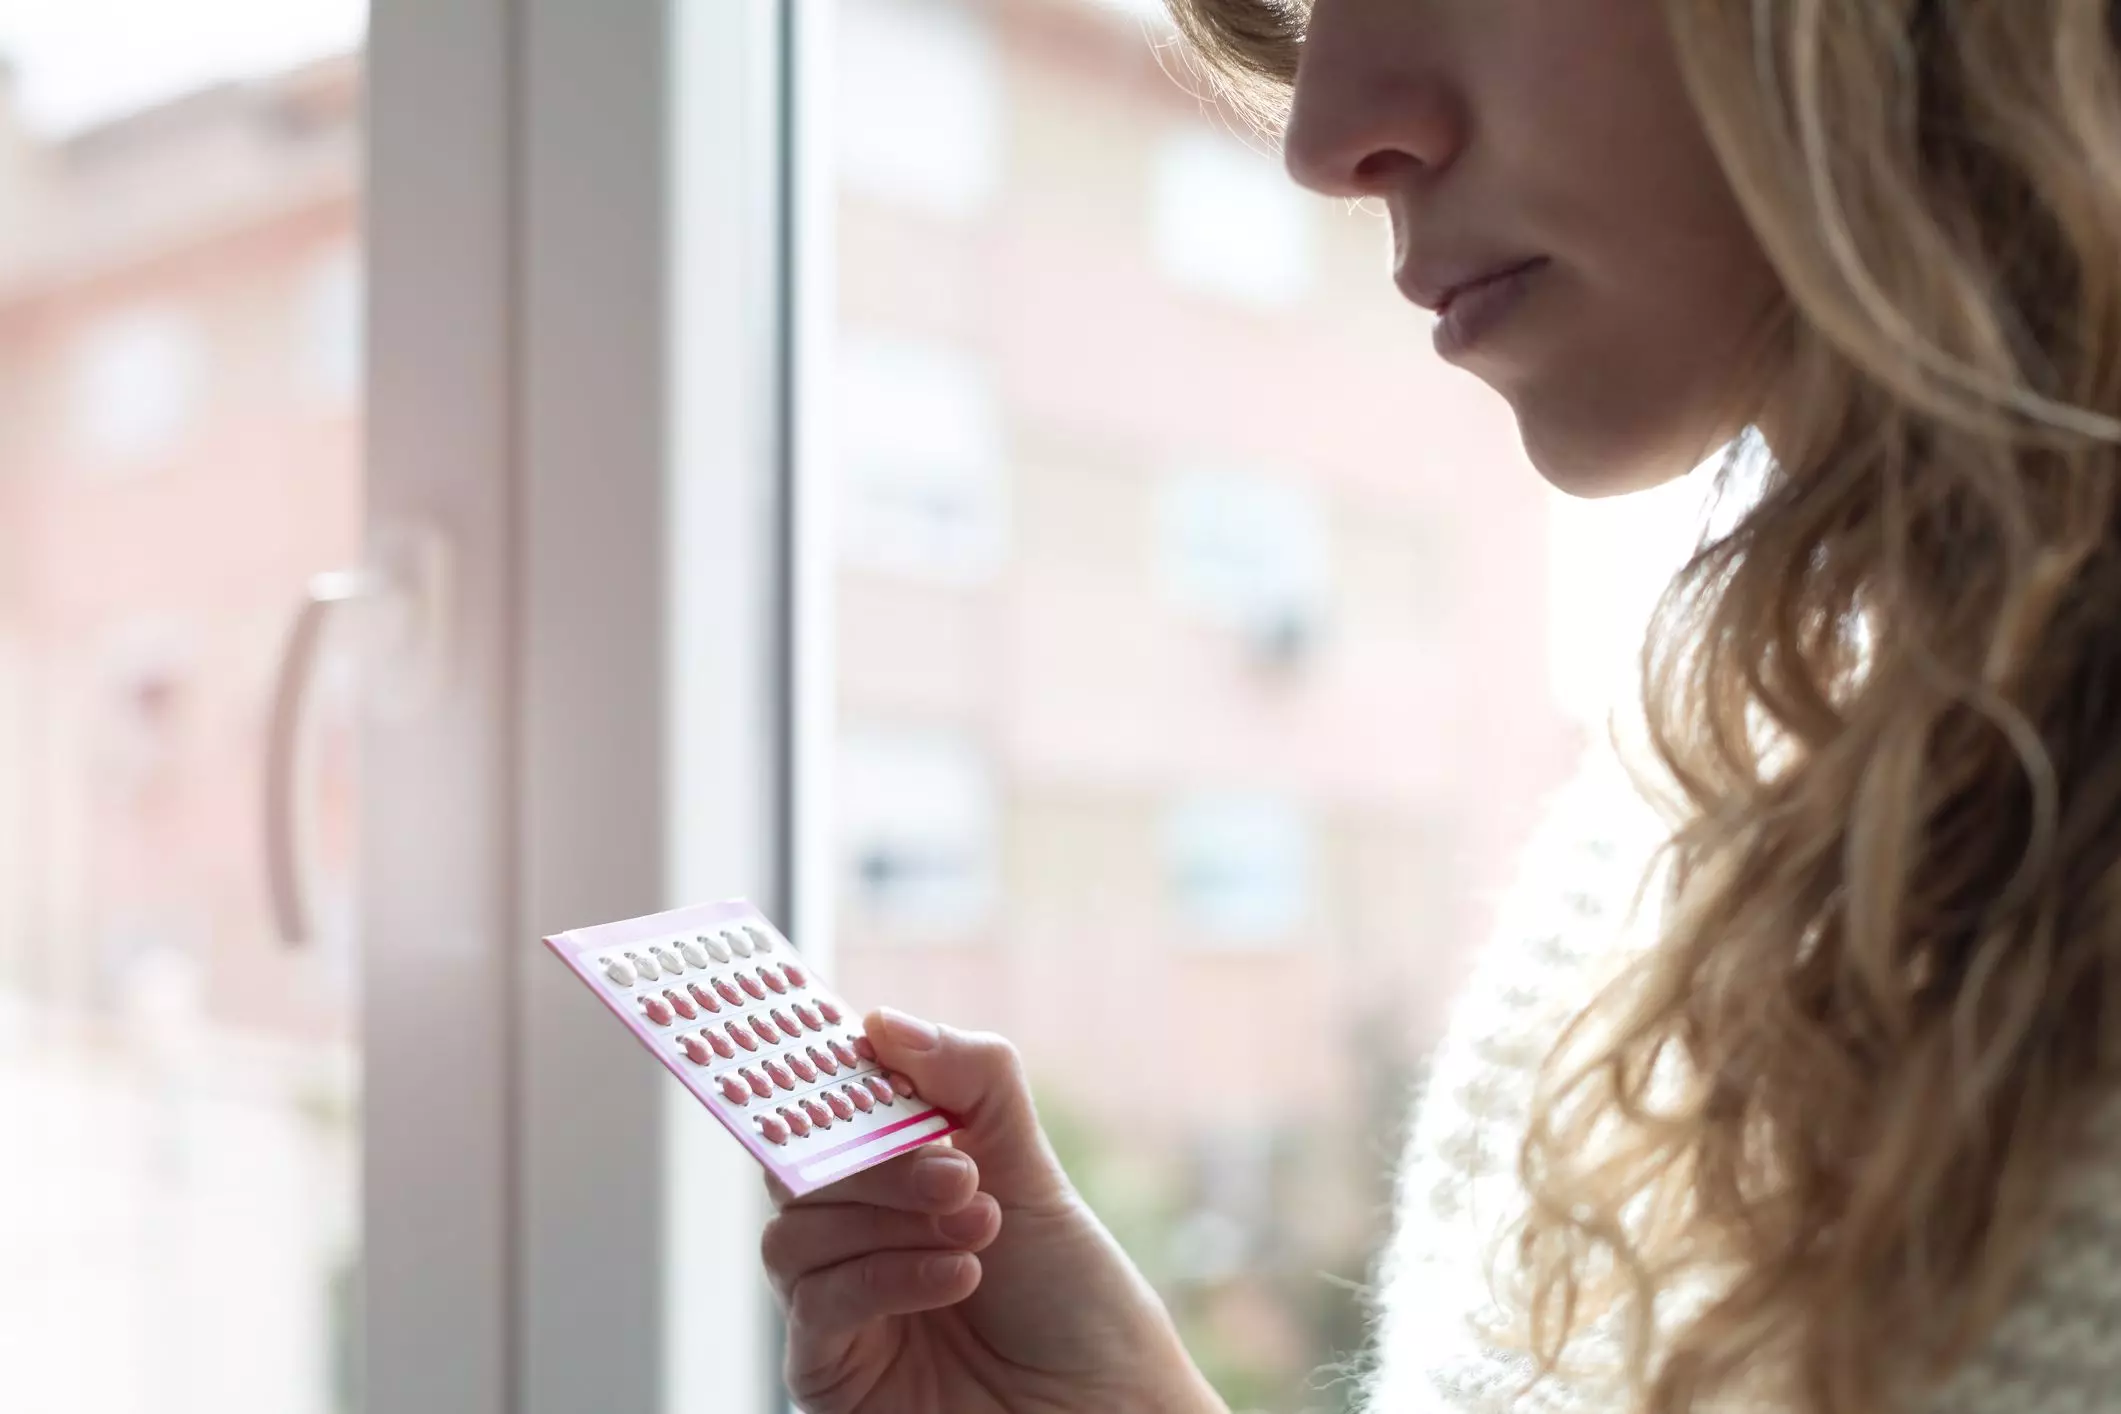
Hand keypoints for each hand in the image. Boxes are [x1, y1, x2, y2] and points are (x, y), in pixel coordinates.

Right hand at [761, 1009, 1225, 1413]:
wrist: (1103, 1407)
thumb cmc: (1073, 1297)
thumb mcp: (1031, 1166)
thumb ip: (970, 1078)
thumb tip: (880, 1021)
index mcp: (892, 1175)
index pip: (827, 1108)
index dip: (827, 1074)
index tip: (858, 1049)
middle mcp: (856, 1233)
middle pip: (802, 1163)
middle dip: (880, 1156)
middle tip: (959, 1169)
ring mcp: (837, 1301)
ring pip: (796, 1227)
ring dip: (891, 1216)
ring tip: (976, 1226)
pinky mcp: (827, 1367)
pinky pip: (815, 1299)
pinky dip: (885, 1273)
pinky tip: (956, 1275)